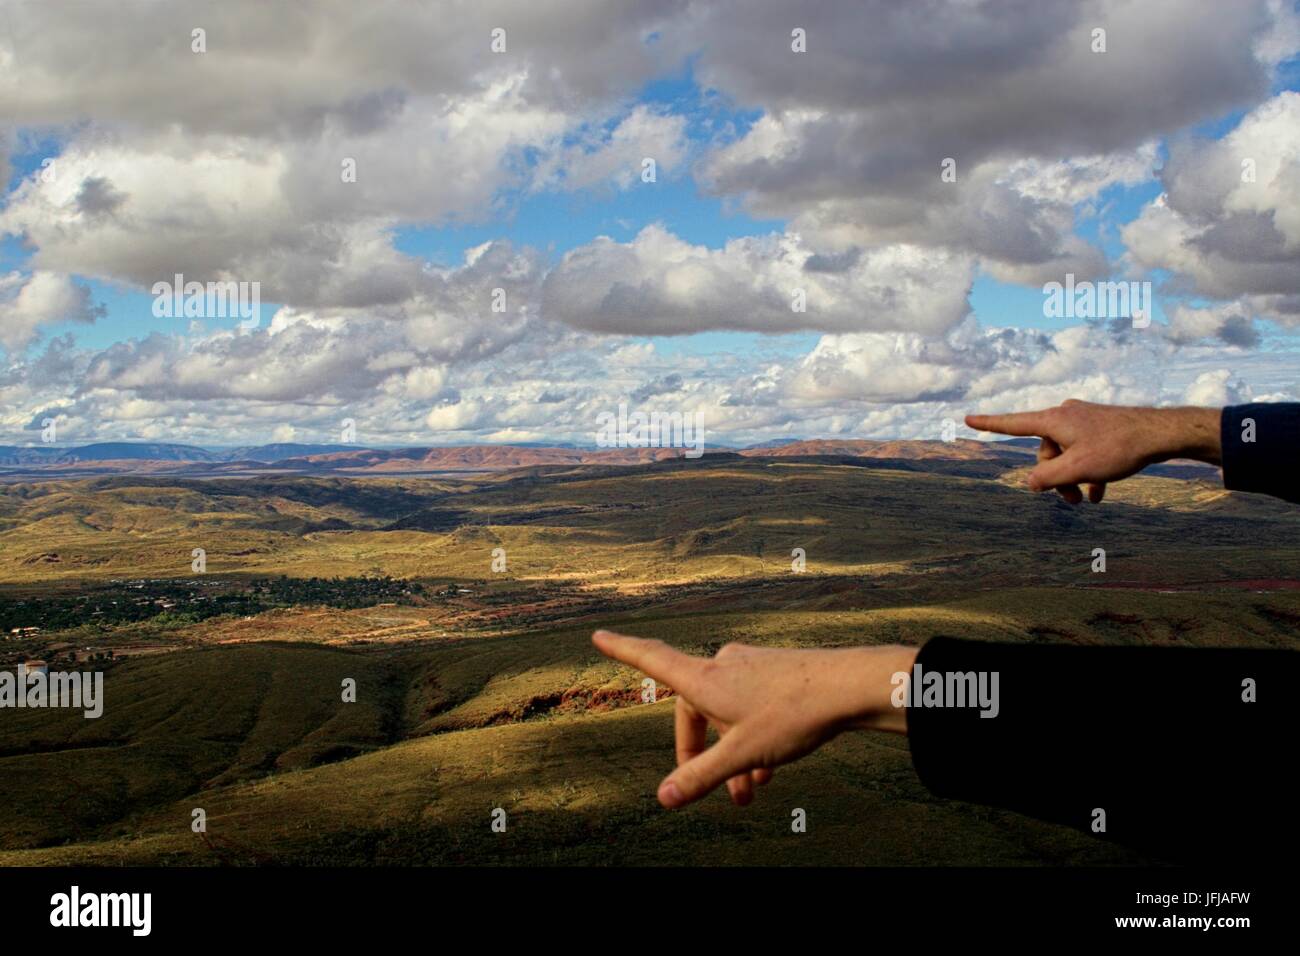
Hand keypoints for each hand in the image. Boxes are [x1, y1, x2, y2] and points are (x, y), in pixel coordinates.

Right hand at [592, 630, 916, 808]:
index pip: (652, 660)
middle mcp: (723, 665)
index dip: (622, 650)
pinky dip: (752, 738)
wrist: (849, 687)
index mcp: (705, 679)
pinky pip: (751, 706)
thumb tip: (663, 798)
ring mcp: (751, 665)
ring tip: (751, 791)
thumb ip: (701, 776)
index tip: (599, 635)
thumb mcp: (742, 754)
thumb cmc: (792, 715)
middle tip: (718, 791)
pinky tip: (772, 769)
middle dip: (702, 752)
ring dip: (733, 752)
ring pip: (727, 713)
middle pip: (694, 709)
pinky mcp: (776, 671)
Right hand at [966, 400, 1221, 503]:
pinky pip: (1084, 451)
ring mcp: (1083, 419)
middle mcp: (1065, 415)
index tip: (967, 418)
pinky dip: (1088, 471)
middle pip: (1045, 451)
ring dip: (1073, 478)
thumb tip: (1030, 482)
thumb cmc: (1118, 448)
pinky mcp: (1100, 427)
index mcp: (1054, 420)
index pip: (1013, 423)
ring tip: (1088, 500)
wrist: (1161, 433)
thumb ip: (1047, 478)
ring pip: (1066, 454)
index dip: (988, 424)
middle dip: (1055, 477)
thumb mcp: (1077, 469)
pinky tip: (1100, 492)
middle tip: (1072, 501)